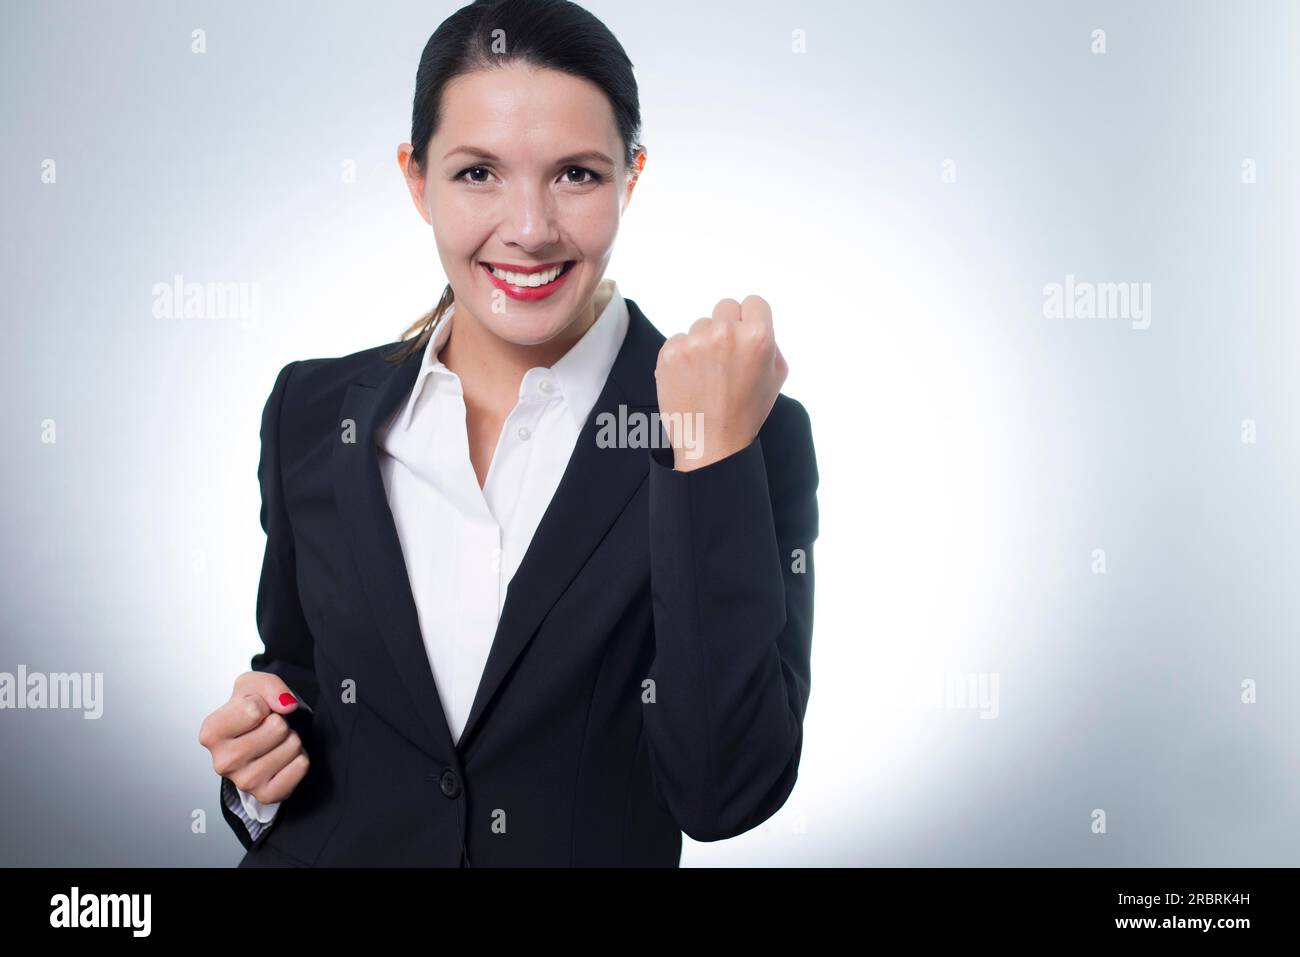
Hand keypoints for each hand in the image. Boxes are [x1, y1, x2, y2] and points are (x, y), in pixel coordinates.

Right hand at [198, 671, 309, 804]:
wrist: (258, 742)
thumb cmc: (251, 713)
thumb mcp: (253, 687)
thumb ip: (269, 685)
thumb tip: (286, 706)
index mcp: (211, 733)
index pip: (253, 710)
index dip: (264, 704)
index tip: (257, 712)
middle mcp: (222, 761)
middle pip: (277, 728)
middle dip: (280, 722)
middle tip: (269, 728)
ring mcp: (244, 782)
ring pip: (291, 746)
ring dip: (291, 739)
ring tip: (276, 742)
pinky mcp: (266, 795)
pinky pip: (301, 766)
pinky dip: (300, 757)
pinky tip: (284, 758)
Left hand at [654, 295, 787, 469]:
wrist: (711, 442)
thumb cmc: (746, 411)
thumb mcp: (775, 376)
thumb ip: (769, 342)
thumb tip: (753, 322)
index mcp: (757, 336)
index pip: (754, 302)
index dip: (750, 319)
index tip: (744, 335)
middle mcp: (725, 333)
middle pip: (725, 307)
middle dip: (726, 327)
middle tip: (725, 358)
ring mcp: (695, 341)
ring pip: (700, 325)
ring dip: (703, 343)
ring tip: (707, 375)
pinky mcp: (670, 352)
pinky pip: (679, 340)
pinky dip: (683, 356)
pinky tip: (691, 379)